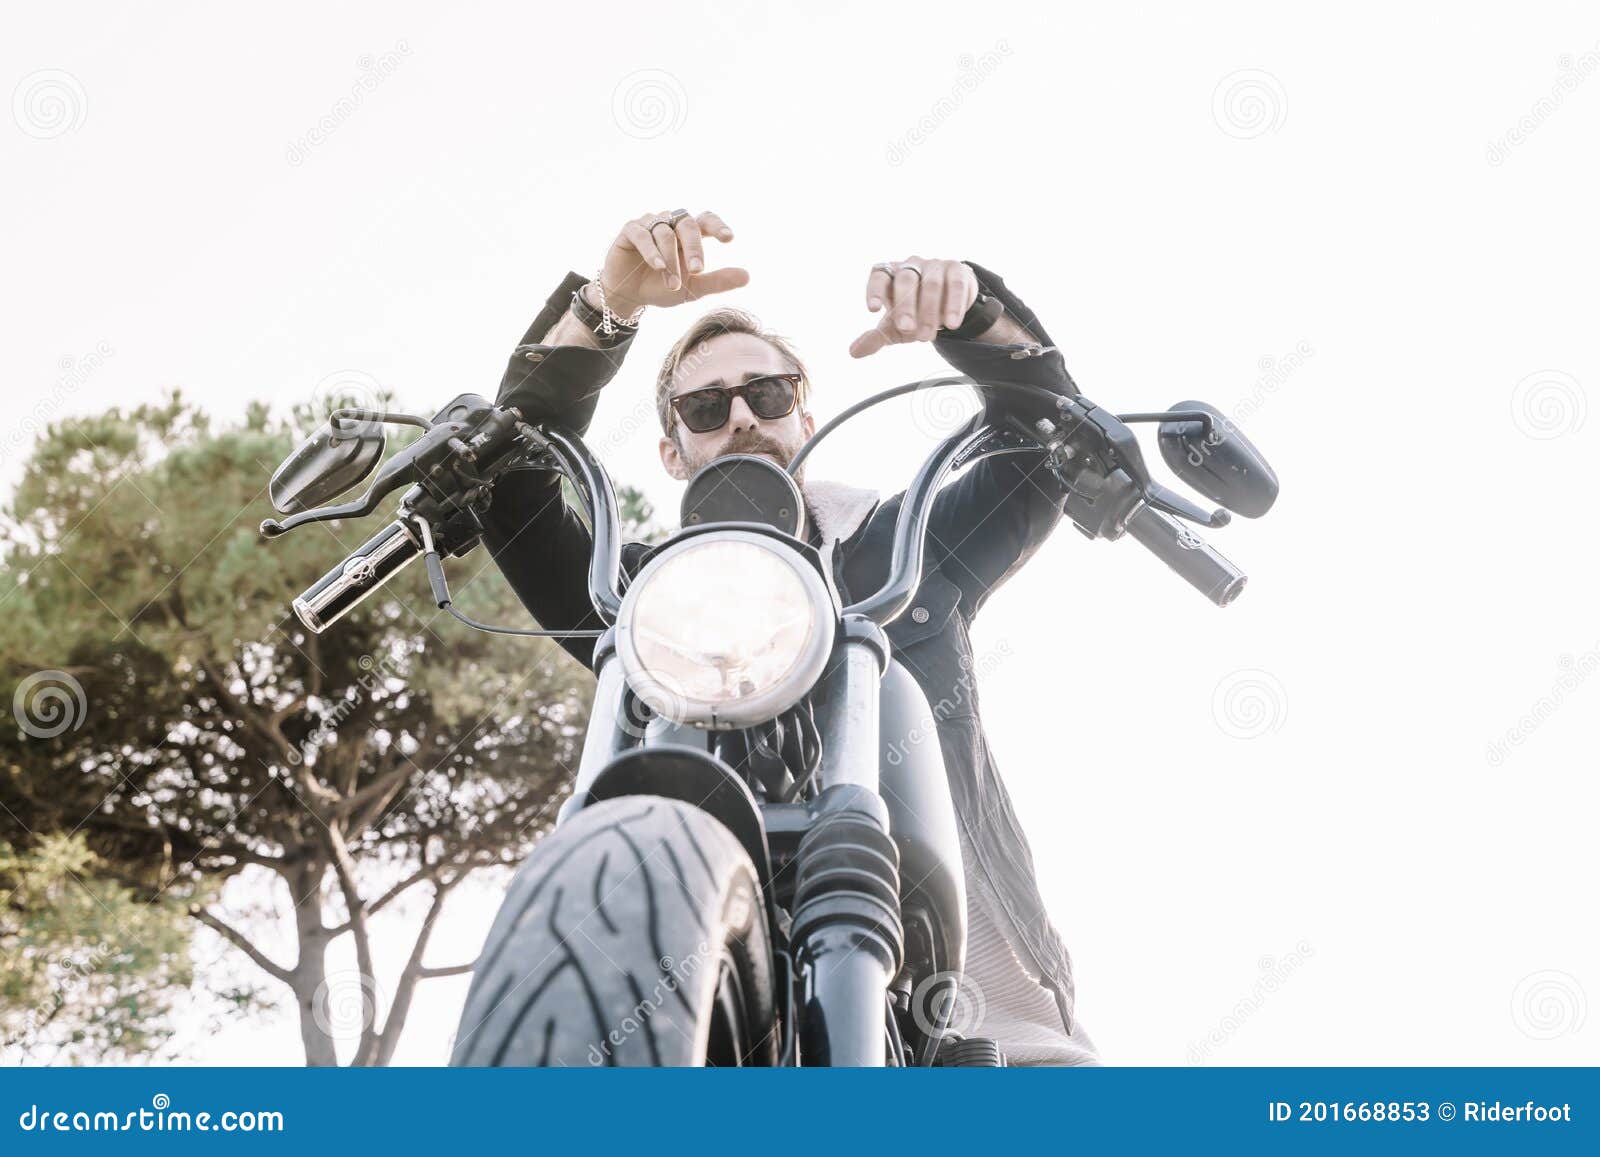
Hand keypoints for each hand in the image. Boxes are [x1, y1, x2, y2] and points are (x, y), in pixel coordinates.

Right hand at [594, 209, 747, 315]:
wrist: (630, 296)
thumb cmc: (663, 287)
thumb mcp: (693, 288)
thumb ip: (718, 281)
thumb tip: (747, 276)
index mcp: (689, 234)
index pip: (706, 220)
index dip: (717, 225)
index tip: (729, 238)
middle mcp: (671, 223)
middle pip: (687, 225)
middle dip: (694, 248)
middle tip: (698, 270)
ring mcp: (650, 224)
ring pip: (665, 234)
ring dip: (670, 261)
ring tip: (673, 285)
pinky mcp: (630, 231)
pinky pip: (643, 235)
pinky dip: (651, 251)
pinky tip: (658, 266)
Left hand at [849, 256, 977, 357]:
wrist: (947, 307)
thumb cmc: (914, 315)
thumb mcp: (894, 328)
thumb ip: (876, 338)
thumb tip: (853, 352)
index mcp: (891, 275)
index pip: (879, 275)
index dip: (874, 290)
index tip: (872, 309)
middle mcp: (911, 266)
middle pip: (906, 279)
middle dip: (906, 305)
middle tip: (907, 329)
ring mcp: (935, 266)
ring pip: (931, 283)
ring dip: (929, 311)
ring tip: (927, 337)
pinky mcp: (957, 270)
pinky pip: (955, 285)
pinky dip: (954, 305)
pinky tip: (951, 324)